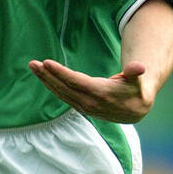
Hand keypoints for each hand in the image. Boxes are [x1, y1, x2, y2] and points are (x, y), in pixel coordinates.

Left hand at [28, 58, 155, 122]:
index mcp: (100, 93)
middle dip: (47, 75)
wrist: (135, 110)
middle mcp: (89, 102)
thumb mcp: (138, 80)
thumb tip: (139, 67)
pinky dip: (52, 86)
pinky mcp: (80, 107)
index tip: (46, 63)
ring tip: (33, 67)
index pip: (75, 82)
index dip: (60, 72)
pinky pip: (63, 96)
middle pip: (63, 87)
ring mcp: (83, 106)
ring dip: (45, 80)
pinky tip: (43, 77)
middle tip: (32, 64)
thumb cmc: (135, 89)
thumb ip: (135, 72)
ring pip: (60, 92)